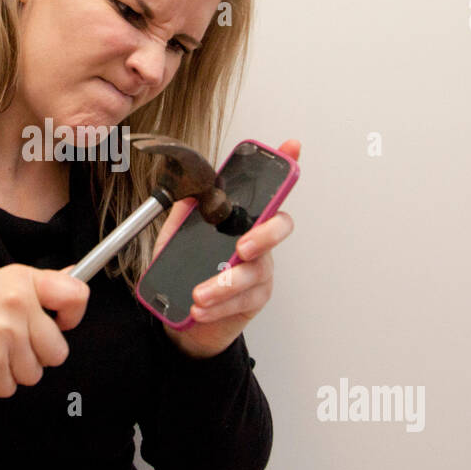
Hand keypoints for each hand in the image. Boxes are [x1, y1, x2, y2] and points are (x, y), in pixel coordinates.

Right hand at [0, 263, 88, 395]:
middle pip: (57, 351)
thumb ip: (40, 286)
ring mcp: (4, 335)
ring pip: (34, 374)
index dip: (72, 317)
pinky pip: (9, 388)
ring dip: (13, 370)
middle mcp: (18, 305)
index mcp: (24, 280)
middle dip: (36, 355)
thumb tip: (75, 276)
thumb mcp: (2, 282)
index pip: (77, 296)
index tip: (58, 323)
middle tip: (8, 342)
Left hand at [153, 139, 299, 358]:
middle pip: (279, 228)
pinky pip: (242, 302)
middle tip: (242, 248)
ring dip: (224, 284)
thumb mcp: (179, 239)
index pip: (267, 192)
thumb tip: (187, 191)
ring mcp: (259, 272)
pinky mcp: (253, 300)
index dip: (284, 169)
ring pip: (254, 272)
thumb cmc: (188, 274)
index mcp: (242, 222)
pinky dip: (219, 307)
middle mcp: (258, 243)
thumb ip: (186, 215)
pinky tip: (201, 309)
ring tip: (200, 295)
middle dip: (264, 236)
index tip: (291, 147)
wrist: (186, 322)